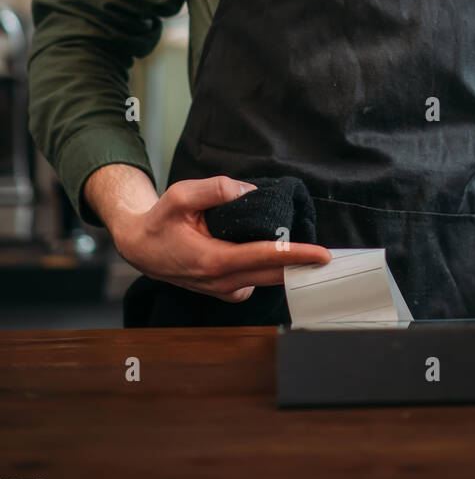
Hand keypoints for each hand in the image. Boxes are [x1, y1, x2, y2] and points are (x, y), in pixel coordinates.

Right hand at [112, 176, 331, 301]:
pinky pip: (253, 284)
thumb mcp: (180, 195)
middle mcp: (221, 280)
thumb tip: (249, 191)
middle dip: (302, 266)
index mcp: (213, 260)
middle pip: (272, 275)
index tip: (321, 255)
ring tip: (309, 256)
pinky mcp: (223, 289)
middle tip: (330, 257)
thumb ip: (216, 189)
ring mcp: (222, 289)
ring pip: (265, 282)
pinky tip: (275, 259)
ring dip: (286, 270)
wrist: (140, 247)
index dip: (295, 254)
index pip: (264, 257)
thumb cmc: (160, 222)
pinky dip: (268, 274)